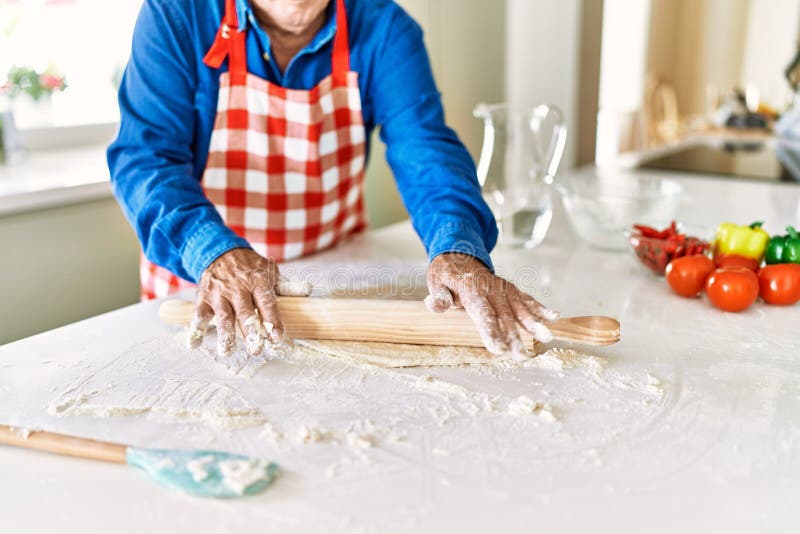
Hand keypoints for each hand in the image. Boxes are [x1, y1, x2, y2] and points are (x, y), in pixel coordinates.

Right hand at [187, 248, 311, 355]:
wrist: (219, 251)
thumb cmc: (250, 267)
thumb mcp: (269, 271)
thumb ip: (286, 285)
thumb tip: (308, 291)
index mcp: (258, 281)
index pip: (267, 302)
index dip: (272, 320)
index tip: (277, 337)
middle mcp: (238, 288)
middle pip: (245, 312)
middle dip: (251, 332)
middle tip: (256, 351)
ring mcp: (220, 293)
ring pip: (223, 316)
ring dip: (225, 335)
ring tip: (227, 352)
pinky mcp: (203, 298)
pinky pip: (199, 314)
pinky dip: (195, 329)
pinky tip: (194, 344)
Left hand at [425, 253, 557, 360]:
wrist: (460, 253)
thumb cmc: (447, 273)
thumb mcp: (435, 281)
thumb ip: (438, 295)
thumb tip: (435, 304)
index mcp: (472, 291)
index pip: (483, 314)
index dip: (491, 331)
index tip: (498, 348)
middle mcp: (492, 290)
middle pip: (504, 316)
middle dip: (514, 337)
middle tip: (521, 356)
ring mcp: (503, 289)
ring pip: (520, 308)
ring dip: (534, 324)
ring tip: (547, 338)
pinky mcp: (511, 289)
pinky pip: (527, 298)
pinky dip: (540, 307)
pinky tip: (554, 318)